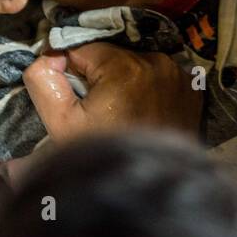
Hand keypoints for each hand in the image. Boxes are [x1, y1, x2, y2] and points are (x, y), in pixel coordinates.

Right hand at [22, 43, 203, 140]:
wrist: (149, 185)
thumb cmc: (105, 153)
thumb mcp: (62, 123)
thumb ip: (44, 81)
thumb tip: (50, 56)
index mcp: (124, 66)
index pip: (84, 51)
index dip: (73, 74)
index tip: (77, 100)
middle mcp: (156, 62)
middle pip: (112, 57)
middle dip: (101, 78)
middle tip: (101, 112)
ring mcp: (178, 74)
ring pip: (137, 65)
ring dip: (127, 82)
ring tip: (123, 114)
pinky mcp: (191, 88)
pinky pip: (161, 77)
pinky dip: (151, 89)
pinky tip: (145, 112)